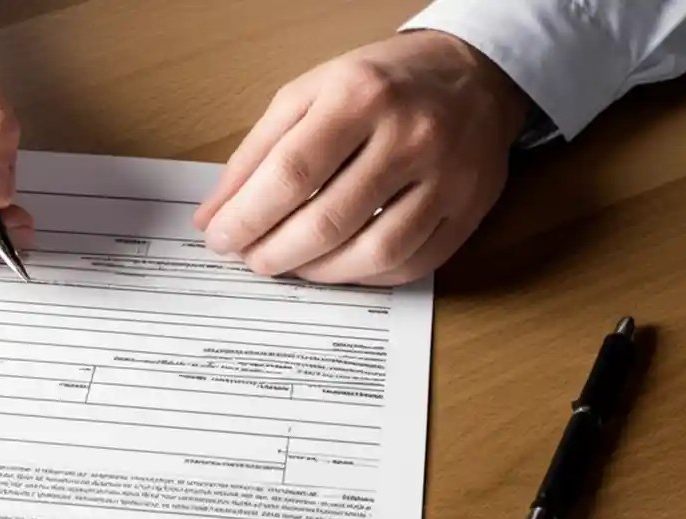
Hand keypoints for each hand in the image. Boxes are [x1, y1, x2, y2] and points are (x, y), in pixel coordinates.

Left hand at [194, 30, 530, 284]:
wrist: (471, 74)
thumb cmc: (378, 86)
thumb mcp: (309, 94)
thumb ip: (256, 153)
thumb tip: (214, 216)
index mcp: (360, 95)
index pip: (291, 173)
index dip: (247, 217)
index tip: (220, 239)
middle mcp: (410, 135)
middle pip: (329, 220)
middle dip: (276, 252)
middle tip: (252, 260)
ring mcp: (448, 176)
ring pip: (374, 253)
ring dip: (318, 273)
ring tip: (291, 265)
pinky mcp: (469, 210)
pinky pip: (411, 265)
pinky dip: (364, 277)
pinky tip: (337, 267)